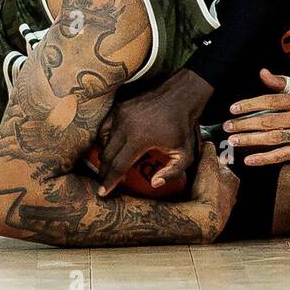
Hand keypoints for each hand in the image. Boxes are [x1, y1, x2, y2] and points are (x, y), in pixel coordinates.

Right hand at [97, 67, 211, 195]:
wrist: (180, 96)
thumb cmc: (182, 127)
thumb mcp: (185, 154)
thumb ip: (172, 173)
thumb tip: (154, 184)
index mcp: (140, 138)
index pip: (118, 165)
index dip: (110, 181)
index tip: (103, 192)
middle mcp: (126, 125)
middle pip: (107, 155)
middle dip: (104, 172)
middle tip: (105, 183)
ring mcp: (121, 114)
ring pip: (104, 140)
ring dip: (105, 156)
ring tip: (110, 167)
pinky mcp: (120, 107)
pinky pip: (105, 127)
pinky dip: (104, 139)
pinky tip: (111, 148)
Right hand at [182, 141, 238, 242]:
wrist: (203, 219)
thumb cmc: (208, 190)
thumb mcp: (208, 163)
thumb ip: (208, 150)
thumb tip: (208, 143)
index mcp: (233, 180)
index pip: (220, 165)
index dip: (207, 161)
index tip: (197, 161)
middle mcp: (231, 195)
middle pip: (215, 179)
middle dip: (204, 176)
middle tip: (190, 175)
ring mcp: (222, 208)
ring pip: (209, 193)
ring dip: (200, 190)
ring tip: (187, 188)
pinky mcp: (212, 218)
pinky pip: (203, 205)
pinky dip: (197, 201)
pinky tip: (188, 201)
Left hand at [222, 69, 289, 165]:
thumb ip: (280, 82)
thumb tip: (262, 73)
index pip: (271, 102)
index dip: (250, 105)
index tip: (233, 108)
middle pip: (268, 121)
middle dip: (245, 124)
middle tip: (228, 126)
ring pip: (273, 139)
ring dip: (251, 140)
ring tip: (234, 140)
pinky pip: (282, 155)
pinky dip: (265, 159)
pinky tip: (249, 160)